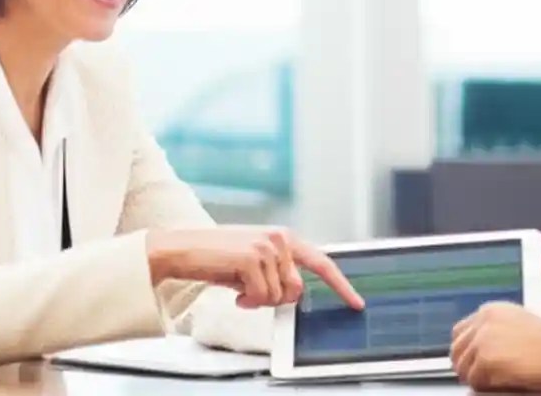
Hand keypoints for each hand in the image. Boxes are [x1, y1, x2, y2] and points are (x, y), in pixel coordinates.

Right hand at [145, 226, 364, 309]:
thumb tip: (294, 294)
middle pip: (297, 289)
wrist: (184, 249)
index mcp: (285, 237)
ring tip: (239, 285)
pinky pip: (262, 296)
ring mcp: (268, 246)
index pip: (322, 263)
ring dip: (258, 299)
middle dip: (276, 299)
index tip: (356, 302)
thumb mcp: (255, 263)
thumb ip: (279, 273)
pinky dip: (247, 299)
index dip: (341, 285)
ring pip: (279, 295)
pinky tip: (233, 287)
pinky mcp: (254, 257)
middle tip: (251, 293)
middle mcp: (281, 238)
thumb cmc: (217, 258)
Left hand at [451, 302, 540, 391]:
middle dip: (466, 365)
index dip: (465, 350)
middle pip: (456, 350)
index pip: (459, 332)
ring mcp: (483, 340)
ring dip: (476, 378)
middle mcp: (483, 321)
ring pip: (463, 368)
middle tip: (480, 377)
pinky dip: (485, 387)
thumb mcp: (521, 323)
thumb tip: (477, 347)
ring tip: (495, 381)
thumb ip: (496, 330)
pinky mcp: (487, 361)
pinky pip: (474, 381)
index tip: (471, 361)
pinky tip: (503, 383)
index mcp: (490, 310)